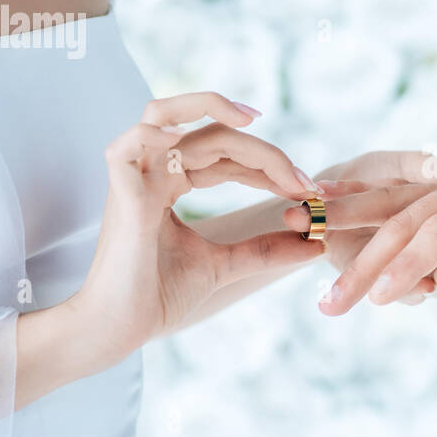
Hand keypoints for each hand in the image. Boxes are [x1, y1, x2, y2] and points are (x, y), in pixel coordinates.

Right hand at [68, 92, 324, 365]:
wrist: (120, 329)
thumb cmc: (159, 296)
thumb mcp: (225, 265)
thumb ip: (266, 250)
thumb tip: (316, 243)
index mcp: (171, 182)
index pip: (226, 153)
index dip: (270, 165)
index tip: (308, 189)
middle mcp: (151, 171)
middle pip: (210, 133)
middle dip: (263, 152)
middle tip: (302, 182)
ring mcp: (133, 178)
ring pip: (167, 116)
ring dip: (208, 106)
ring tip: (252, 120)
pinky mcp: (120, 194)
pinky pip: (127, 144)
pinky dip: (154, 132)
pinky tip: (188, 140)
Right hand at [315, 162, 436, 346]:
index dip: (406, 266)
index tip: (374, 299)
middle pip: (405, 217)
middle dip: (361, 256)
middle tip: (326, 300)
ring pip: (394, 198)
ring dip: (347, 214)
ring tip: (295, 225)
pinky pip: (402, 193)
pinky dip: (364, 198)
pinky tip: (326, 202)